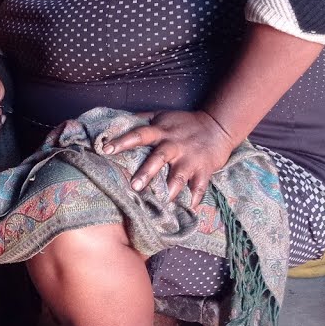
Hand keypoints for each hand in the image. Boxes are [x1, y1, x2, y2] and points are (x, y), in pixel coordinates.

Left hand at [103, 110, 235, 208]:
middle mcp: (174, 145)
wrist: (218, 126)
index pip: (139, 135)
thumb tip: (116, 122)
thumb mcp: (162, 116)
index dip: (123, 141)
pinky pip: (200, 187)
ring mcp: (190, 159)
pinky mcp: (204, 170)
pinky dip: (194, 199)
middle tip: (134, 186)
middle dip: (146, 172)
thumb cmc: (185, 124)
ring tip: (161, 203)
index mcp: (161, 132)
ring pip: (179, 176)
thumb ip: (141, 120)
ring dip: (170, 190)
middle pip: (158, 158)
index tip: (106, 150)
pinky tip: (188, 209)